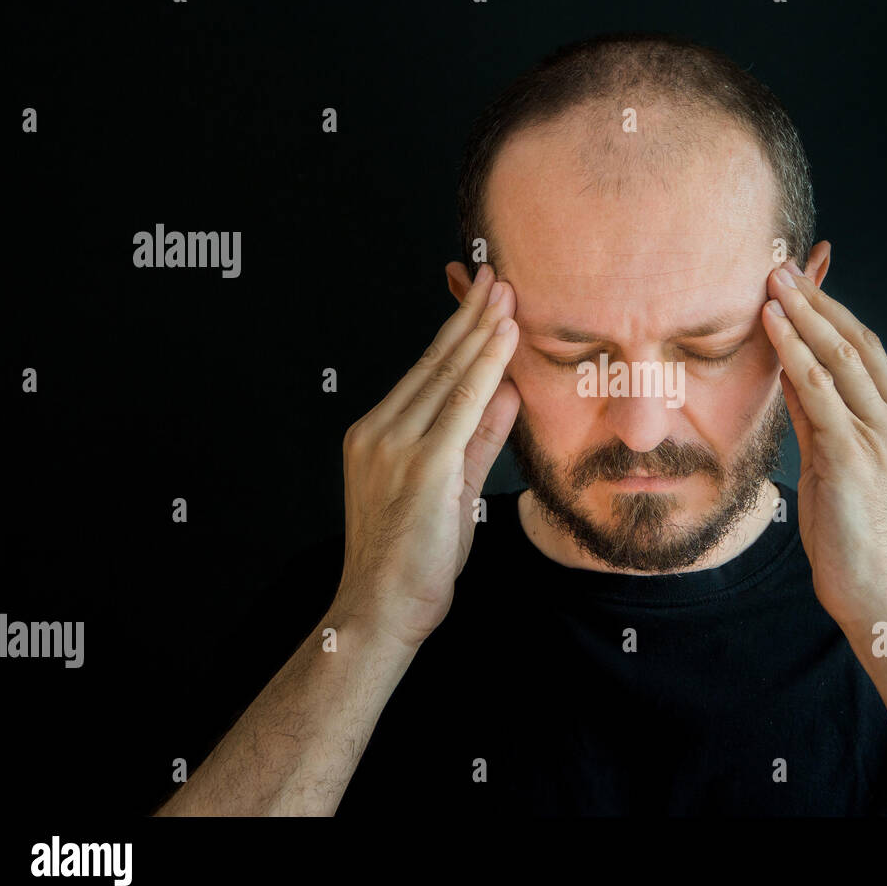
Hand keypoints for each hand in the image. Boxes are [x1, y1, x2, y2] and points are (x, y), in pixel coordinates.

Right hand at [333, 262, 519, 649]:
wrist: (381, 610)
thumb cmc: (414, 559)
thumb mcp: (454, 489)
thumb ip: (480, 439)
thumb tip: (509, 391)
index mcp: (377, 434)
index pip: (426, 371)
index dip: (458, 332)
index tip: (482, 298)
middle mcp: (379, 431)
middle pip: (435, 362)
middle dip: (471, 316)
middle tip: (496, 275)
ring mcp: (395, 446)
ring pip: (448, 375)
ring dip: (482, 330)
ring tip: (506, 292)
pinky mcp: (422, 465)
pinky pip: (461, 404)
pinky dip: (486, 366)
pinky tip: (504, 337)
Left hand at [761, 246, 886, 630]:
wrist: (882, 597)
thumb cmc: (856, 543)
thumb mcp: (835, 472)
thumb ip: (819, 424)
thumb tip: (792, 381)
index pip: (867, 352)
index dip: (834, 313)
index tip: (803, 284)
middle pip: (858, 343)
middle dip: (818, 301)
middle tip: (783, 265)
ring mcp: (881, 438)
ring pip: (841, 358)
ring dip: (804, 315)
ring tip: (772, 281)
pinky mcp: (855, 456)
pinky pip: (821, 392)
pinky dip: (794, 354)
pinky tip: (771, 328)